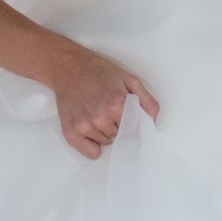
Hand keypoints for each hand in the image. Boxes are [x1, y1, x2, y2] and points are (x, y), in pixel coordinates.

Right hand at [47, 39, 158, 160]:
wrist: (68, 67)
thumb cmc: (98, 71)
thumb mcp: (129, 78)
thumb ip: (146, 101)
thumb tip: (153, 121)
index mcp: (117, 104)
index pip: (136, 129)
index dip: (133, 122)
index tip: (128, 116)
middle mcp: (100, 117)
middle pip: (121, 136)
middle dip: (119, 125)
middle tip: (108, 108)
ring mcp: (85, 126)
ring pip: (107, 142)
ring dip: (105, 132)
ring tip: (96, 112)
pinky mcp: (71, 132)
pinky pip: (91, 152)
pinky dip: (93, 145)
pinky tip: (90, 128)